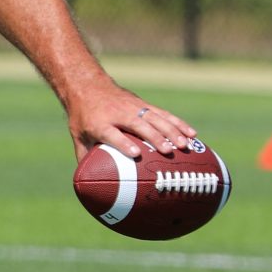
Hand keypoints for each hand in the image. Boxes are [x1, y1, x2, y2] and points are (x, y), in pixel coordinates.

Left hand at [68, 80, 198, 159]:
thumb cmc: (82, 117)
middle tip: (167, 152)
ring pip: (155, 118)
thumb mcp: (78, 136)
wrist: (88, 86)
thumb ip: (85, 158)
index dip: (124, 143)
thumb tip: (89, 185)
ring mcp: (133, 107)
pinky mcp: (144, 104)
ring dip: (172, 131)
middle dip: (154, 137)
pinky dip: (178, 123)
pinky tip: (192, 134)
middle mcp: (118, 114)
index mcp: (99, 123)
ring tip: (185, 146)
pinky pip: (164, 114)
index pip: (112, 134)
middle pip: (138, 125)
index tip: (135, 154)